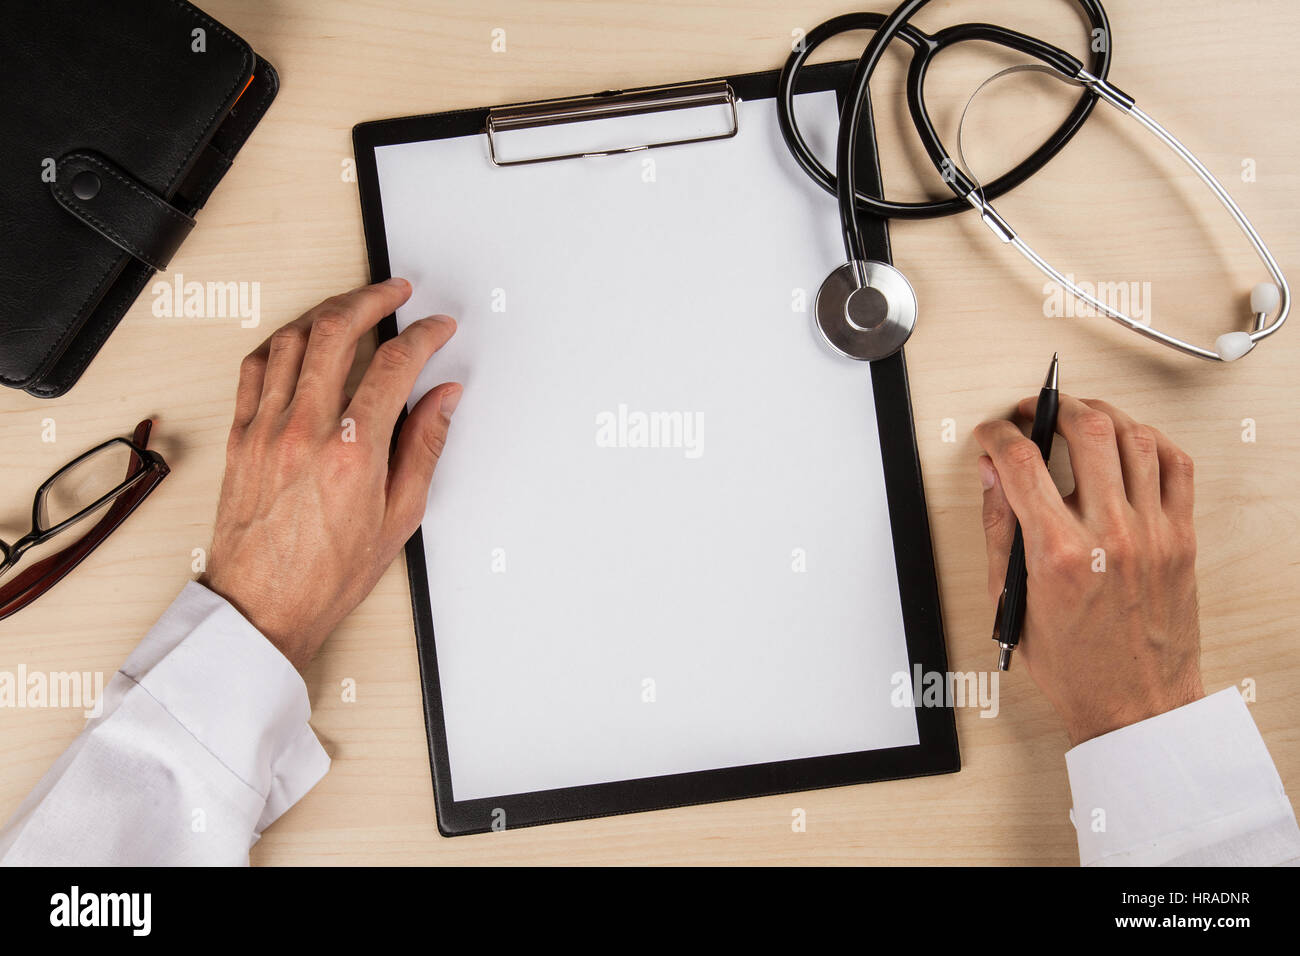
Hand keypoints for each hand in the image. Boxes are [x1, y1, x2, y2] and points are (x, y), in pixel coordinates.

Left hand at [201, 278, 460, 671]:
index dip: (424, 334)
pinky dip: (283, 340)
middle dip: (373, 297)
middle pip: (339, 330)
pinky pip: (257, 366)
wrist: (263, 605)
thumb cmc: (327, 574)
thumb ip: (424, 446)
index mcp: (354, 451)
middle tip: (396, 292)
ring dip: (328, 310)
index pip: (396, 363)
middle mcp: (306, 429)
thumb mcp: (400, 515)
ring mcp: (267, 428)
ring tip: (353, 306)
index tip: (437, 328)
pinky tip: (301, 338)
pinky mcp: (242, 435)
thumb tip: (443, 398)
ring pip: (294, 338)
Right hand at [974, 394, 1203, 745]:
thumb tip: (991, 475)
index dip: (997, 433)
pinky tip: (1129, 444)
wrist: (1136, 705)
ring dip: (1101, 415)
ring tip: (1080, 418)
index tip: (991, 432)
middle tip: (1034, 412)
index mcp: (1058, 553)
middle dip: (1051, 407)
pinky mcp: (1182, 539)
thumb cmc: (1075, 666)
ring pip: (1135, 438)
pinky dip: (1152, 441)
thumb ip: (999, 528)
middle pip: (1087, 430)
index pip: (1022, 461)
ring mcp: (1154, 534)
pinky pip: (1177, 467)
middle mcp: (1111, 535)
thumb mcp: (1011, 601)